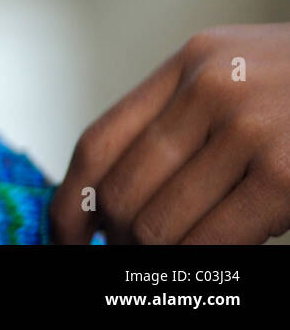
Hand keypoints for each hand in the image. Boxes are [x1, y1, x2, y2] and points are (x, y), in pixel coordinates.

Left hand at [50, 22, 289, 243]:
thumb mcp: (241, 75)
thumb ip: (182, 118)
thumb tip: (111, 195)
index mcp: (190, 62)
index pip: (98, 141)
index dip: (68, 201)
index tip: (61, 236)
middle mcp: (211, 88)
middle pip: (121, 189)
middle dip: (116, 240)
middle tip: (126, 259)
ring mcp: (249, 130)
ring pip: (158, 225)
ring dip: (155, 260)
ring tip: (169, 264)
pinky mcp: (286, 176)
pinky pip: (212, 243)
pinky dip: (200, 267)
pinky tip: (208, 267)